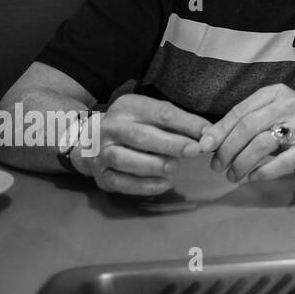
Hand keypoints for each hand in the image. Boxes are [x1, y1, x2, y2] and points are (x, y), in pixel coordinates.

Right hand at [77, 95, 209, 195]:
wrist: (87, 140)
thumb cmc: (132, 125)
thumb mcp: (148, 113)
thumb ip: (175, 122)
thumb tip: (207, 134)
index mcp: (128, 108)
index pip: (160, 112)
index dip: (186, 122)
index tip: (207, 132)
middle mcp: (110, 128)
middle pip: (140, 136)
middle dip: (170, 144)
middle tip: (194, 150)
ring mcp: (101, 152)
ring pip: (125, 159)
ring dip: (152, 164)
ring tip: (174, 167)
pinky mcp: (100, 175)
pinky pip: (120, 182)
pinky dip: (143, 185)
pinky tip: (164, 184)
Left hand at [199, 84, 294, 181]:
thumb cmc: (289, 127)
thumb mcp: (267, 116)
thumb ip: (240, 123)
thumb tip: (205, 139)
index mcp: (276, 93)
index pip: (241, 111)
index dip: (220, 130)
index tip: (205, 147)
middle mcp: (290, 105)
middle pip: (248, 126)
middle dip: (227, 149)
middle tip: (216, 166)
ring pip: (261, 144)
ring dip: (240, 163)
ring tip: (231, 175)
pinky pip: (279, 163)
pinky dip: (261, 172)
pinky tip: (251, 177)